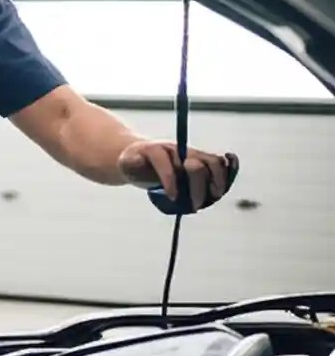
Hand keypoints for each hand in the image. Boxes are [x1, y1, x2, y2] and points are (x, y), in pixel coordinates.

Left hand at [118, 140, 238, 209]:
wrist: (142, 156)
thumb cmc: (133, 163)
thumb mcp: (126, 164)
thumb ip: (130, 163)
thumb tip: (138, 162)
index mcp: (158, 150)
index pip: (168, 164)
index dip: (171, 181)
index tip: (173, 197)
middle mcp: (179, 150)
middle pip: (196, 164)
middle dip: (197, 186)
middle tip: (194, 205)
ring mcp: (193, 155)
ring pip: (214, 163)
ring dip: (218, 180)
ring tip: (214, 196)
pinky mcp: (204, 162)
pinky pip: (222, 163)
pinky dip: (230, 171)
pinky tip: (227, 183)